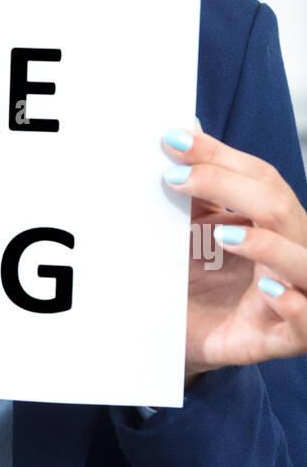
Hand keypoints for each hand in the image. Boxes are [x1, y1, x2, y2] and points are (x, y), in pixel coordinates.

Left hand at [161, 122, 306, 379]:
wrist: (184, 335)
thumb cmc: (197, 276)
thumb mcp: (192, 228)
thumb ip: (196, 186)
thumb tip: (183, 126)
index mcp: (273, 220)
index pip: (260, 176)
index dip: (218, 155)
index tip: (172, 141)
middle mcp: (290, 251)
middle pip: (279, 208)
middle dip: (231, 187)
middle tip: (176, 179)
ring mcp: (293, 296)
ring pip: (303, 263)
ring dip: (269, 247)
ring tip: (226, 235)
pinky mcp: (281, 339)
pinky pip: (305, 325)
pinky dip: (294, 305)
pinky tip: (272, 292)